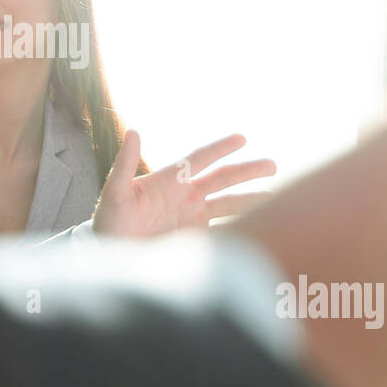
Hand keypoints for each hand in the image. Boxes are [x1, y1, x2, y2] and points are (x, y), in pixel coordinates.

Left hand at [91, 131, 276, 237]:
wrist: (110, 255)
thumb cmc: (109, 220)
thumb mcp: (115, 192)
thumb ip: (124, 164)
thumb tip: (133, 131)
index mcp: (171, 180)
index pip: (201, 158)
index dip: (221, 148)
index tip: (242, 138)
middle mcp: (186, 196)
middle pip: (223, 179)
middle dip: (248, 171)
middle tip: (273, 165)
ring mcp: (193, 218)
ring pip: (230, 205)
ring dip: (252, 200)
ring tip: (277, 198)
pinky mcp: (196, 240)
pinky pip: (224, 232)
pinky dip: (242, 230)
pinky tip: (261, 230)